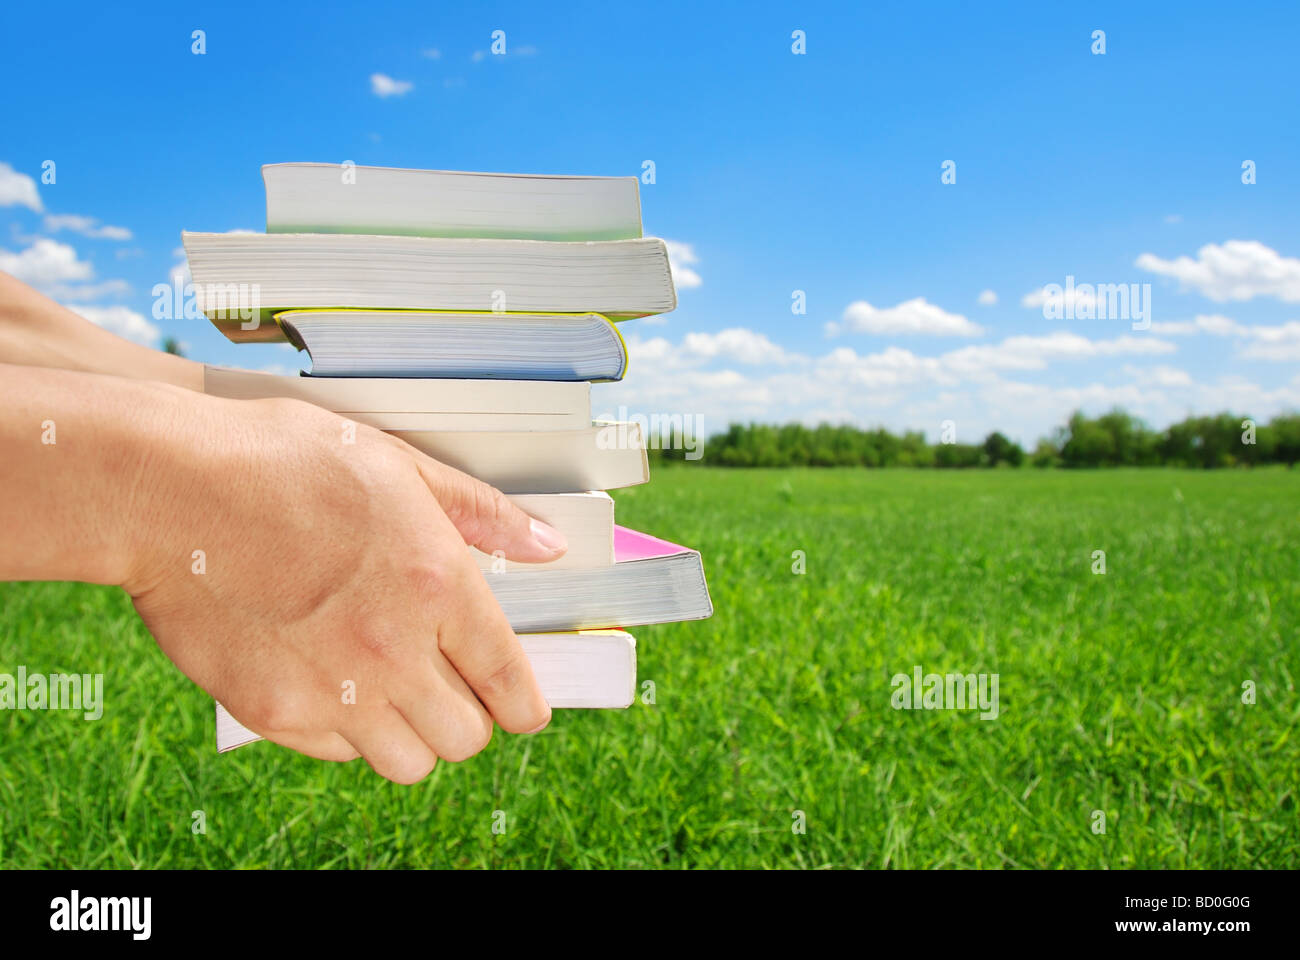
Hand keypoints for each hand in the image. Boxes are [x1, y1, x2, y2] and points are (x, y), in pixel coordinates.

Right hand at [125, 393, 566, 782]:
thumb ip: (482, 512)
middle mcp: (393, 650)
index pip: (509, 681)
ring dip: (412, 734)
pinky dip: (346, 732)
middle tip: (450, 686)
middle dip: (469, 716)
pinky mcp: (274, 711)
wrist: (166, 489)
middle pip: (466, 737)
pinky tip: (332, 684)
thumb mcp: (398, 465)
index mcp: (437, 585)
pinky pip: (339, 754)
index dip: (526, 704)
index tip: (524, 710)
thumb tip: (548, 544)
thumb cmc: (281, 463)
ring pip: (409, 762)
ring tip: (393, 693)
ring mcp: (332, 690)